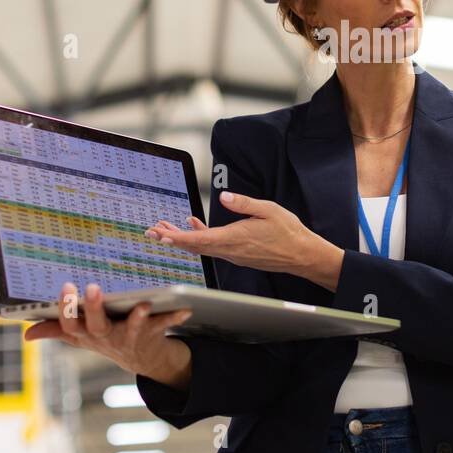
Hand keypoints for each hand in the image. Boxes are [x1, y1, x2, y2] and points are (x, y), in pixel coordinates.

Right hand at [25, 282, 192, 389]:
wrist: (143, 360)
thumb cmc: (107, 338)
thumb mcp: (81, 337)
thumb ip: (56, 331)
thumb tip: (27, 333)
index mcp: (88, 334)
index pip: (71, 325)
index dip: (66, 310)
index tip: (67, 287)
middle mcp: (107, 337)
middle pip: (98, 325)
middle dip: (95, 308)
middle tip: (93, 288)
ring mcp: (131, 337)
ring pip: (133, 328)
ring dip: (138, 318)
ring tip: (143, 304)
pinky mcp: (153, 334)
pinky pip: (164, 325)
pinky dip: (174, 318)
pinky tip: (185, 309)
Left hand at [147, 192, 344, 289]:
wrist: (302, 255)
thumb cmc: (288, 232)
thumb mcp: (269, 210)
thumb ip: (245, 204)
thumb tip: (224, 197)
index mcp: (235, 238)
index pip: (200, 239)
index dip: (178, 238)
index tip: (160, 235)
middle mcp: (230, 250)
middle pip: (194, 245)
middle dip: (171, 238)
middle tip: (151, 230)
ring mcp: (233, 254)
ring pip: (201, 246)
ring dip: (182, 237)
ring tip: (164, 227)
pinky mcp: (237, 254)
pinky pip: (212, 246)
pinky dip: (199, 236)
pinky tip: (193, 225)